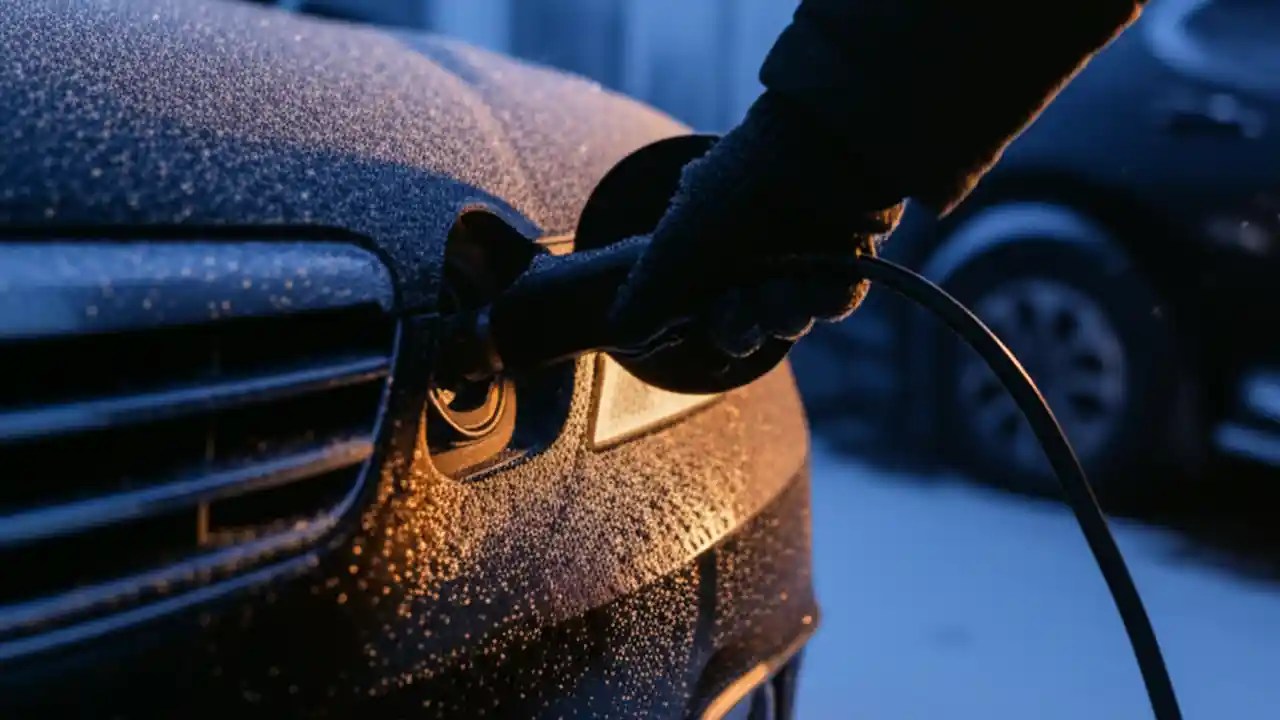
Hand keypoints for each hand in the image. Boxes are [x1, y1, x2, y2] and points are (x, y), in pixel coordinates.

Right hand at [609, 92, 905, 359]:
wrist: (819, 151)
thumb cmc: (738, 188)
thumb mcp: (679, 242)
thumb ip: (648, 292)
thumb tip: (620, 333)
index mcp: (711, 248)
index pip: (700, 308)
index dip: (700, 322)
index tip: (695, 319)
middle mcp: (754, 255)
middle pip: (744, 324)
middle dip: (737, 327)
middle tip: (737, 306)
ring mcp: (800, 257)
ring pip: (788, 319)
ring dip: (780, 314)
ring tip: (779, 288)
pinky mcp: (845, 258)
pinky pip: (833, 303)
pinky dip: (823, 300)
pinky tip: (816, 282)